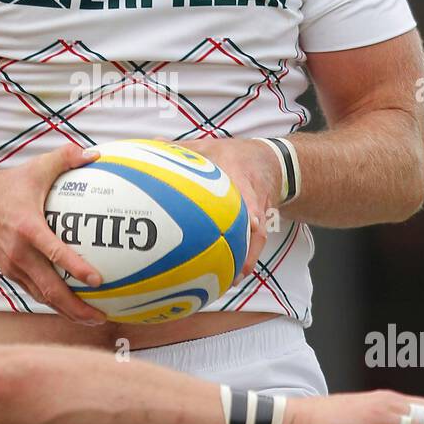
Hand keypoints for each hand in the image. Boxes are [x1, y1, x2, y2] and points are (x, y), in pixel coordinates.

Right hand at [0, 143, 107, 323]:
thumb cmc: (11, 184)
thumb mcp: (38, 167)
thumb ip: (68, 158)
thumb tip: (96, 153)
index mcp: (29, 228)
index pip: (55, 253)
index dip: (76, 268)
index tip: (97, 281)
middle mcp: (20, 253)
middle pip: (49, 289)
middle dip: (75, 308)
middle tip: (101, 316)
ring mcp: (12, 266)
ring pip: (42, 297)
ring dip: (66, 311)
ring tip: (92, 318)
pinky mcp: (9, 272)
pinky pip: (34, 292)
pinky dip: (53, 302)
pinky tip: (72, 307)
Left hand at [166, 138, 281, 276]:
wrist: (271, 163)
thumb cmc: (233, 155)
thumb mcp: (209, 146)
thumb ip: (183, 148)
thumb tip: (153, 142)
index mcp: (240, 174)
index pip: (246, 189)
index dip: (250, 206)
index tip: (253, 220)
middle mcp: (254, 196)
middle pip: (256, 218)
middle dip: (249, 240)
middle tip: (238, 263)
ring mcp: (260, 212)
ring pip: (258, 238)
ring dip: (248, 258)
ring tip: (233, 280)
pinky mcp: (261, 225)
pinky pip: (255, 244)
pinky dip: (245, 260)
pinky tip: (232, 279)